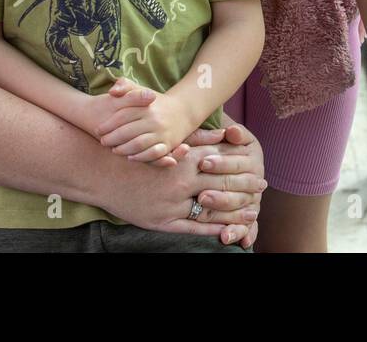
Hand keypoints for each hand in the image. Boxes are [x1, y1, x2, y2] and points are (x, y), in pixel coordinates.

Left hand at [97, 85, 196, 163]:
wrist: (184, 111)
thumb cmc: (155, 102)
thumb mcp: (141, 90)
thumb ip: (125, 86)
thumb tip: (112, 91)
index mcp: (146, 106)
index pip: (122, 116)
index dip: (108, 124)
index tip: (98, 130)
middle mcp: (154, 119)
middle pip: (128, 132)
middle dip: (112, 138)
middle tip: (103, 142)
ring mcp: (161, 132)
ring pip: (138, 144)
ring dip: (123, 149)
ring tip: (114, 150)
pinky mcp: (168, 144)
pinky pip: (152, 153)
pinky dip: (140, 157)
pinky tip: (130, 157)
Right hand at [102, 125, 265, 247]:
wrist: (103, 172)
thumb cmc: (136, 152)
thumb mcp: (167, 140)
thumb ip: (198, 136)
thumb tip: (224, 133)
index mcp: (184, 161)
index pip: (223, 168)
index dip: (244, 171)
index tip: (260, 173)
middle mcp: (182, 183)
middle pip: (222, 188)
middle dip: (245, 190)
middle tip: (263, 190)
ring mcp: (173, 204)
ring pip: (211, 211)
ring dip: (235, 214)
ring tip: (253, 214)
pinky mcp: (163, 221)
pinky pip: (192, 228)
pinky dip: (212, 230)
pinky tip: (227, 233)